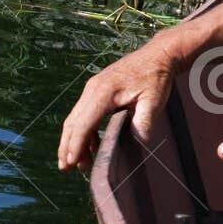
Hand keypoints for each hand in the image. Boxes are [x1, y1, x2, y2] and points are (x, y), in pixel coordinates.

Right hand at [57, 34, 182, 171]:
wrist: (157, 55)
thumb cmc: (156, 78)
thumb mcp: (154, 100)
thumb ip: (144, 121)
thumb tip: (138, 143)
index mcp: (104, 92)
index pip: (84, 123)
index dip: (76, 144)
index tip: (71, 162)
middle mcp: (93, 89)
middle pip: (73, 122)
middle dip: (67, 146)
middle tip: (65, 168)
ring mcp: (92, 88)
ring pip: (75, 118)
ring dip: (74, 140)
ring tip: (78, 163)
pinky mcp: (96, 89)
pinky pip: (84, 112)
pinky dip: (84, 130)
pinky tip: (91, 146)